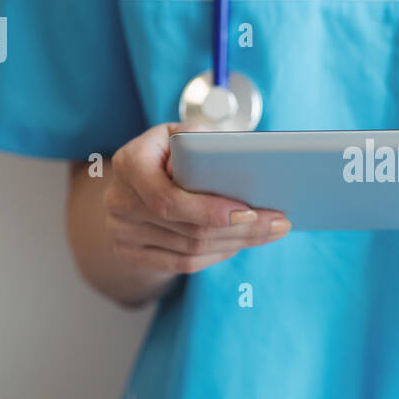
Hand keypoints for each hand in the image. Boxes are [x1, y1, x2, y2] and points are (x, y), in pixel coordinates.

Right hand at [104, 122, 289, 274]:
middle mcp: (120, 201)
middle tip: (279, 223)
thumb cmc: (166, 152)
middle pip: (188, 229)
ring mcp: (122, 233)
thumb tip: (245, 158)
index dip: (209, 211)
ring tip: (270, 231)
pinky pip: (182, 264)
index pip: (168, 199)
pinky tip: (241, 243)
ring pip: (190, 250)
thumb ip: (203, 141)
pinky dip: (218, 254)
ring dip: (237, 243)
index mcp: (130, 163)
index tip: (249, 212)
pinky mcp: (130, 254)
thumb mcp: (180, 134)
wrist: (131, 182)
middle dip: (241, 229)